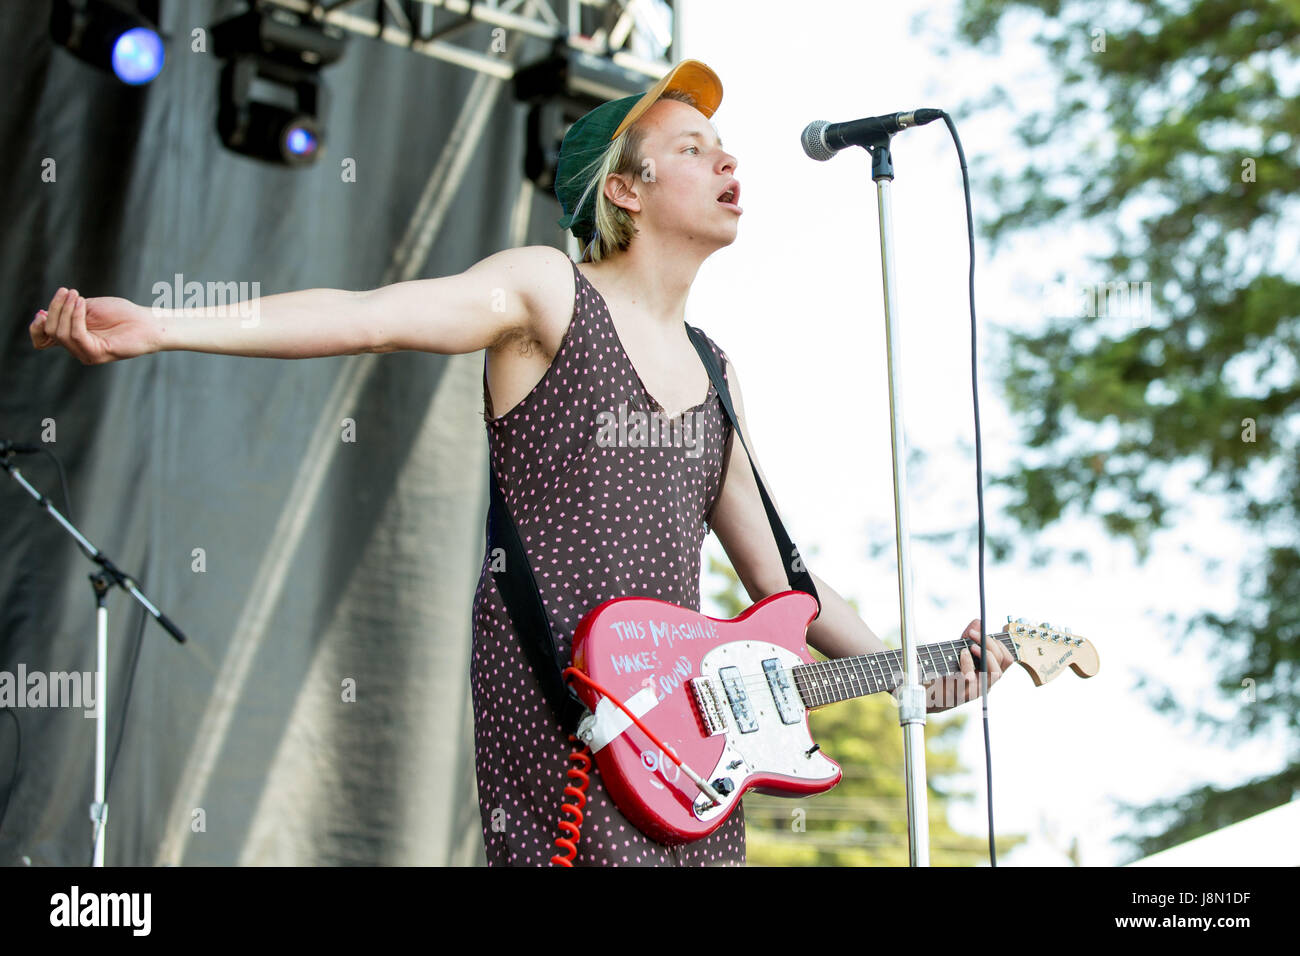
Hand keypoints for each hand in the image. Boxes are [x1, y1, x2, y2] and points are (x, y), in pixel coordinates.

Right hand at [30, 288, 158, 364]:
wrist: (146, 321)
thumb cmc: (121, 313)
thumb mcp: (86, 307)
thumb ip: (66, 311)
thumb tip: (42, 314)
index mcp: (72, 338)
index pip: (42, 340)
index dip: (35, 328)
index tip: (40, 312)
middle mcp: (77, 349)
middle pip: (50, 332)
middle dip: (56, 308)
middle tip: (68, 291)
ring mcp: (86, 354)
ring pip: (61, 334)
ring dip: (65, 310)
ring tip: (76, 295)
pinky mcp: (97, 354)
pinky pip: (77, 335)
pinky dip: (76, 317)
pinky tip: (82, 304)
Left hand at [925, 618, 1013, 712]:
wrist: (923, 692)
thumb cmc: (943, 672)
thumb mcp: (958, 652)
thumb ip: (969, 638)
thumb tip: (978, 622)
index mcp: (988, 675)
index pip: (1007, 660)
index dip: (998, 643)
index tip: (982, 632)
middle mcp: (985, 685)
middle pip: (1003, 664)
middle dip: (990, 644)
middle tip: (973, 634)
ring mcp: (975, 692)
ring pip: (995, 674)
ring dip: (985, 655)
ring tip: (970, 646)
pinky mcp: (960, 695)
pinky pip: (971, 678)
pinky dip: (968, 662)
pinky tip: (961, 654)